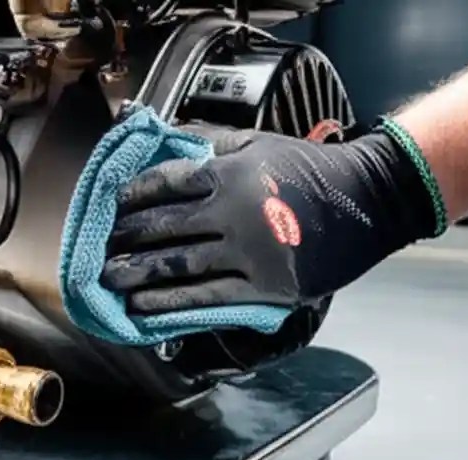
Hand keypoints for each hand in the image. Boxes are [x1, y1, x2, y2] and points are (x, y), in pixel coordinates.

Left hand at [100, 122, 437, 313]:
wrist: (370, 202)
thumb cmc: (312, 170)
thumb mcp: (260, 144)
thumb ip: (212, 144)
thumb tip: (166, 143)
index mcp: (230, 172)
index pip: (165, 184)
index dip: (132, 197)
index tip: (111, 206)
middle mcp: (233, 212)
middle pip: (164, 228)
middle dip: (125, 240)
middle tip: (97, 250)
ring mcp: (248, 252)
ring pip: (178, 266)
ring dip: (137, 275)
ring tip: (109, 280)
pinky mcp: (264, 287)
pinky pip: (206, 298)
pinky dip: (170, 304)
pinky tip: (143, 307)